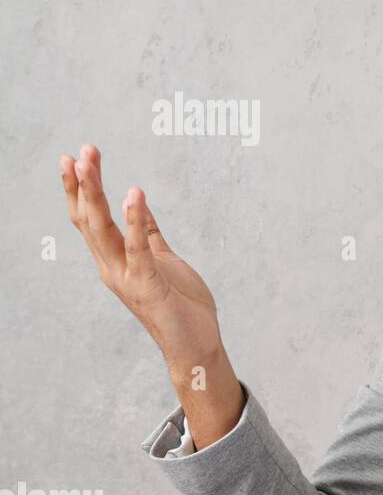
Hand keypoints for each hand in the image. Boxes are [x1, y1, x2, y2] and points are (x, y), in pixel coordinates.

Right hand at [60, 144, 242, 447]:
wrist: (197, 345)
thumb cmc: (180, 304)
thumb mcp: (163, 260)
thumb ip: (151, 235)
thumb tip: (141, 208)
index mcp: (115, 259)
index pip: (89, 218)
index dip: (80, 189)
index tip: (74, 157)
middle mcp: (113, 267)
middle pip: (89, 219)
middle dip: (83, 184)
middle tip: (80, 150)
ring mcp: (128, 278)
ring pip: (103, 231)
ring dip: (98, 195)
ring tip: (92, 164)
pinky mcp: (149, 286)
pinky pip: (139, 250)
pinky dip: (135, 222)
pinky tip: (134, 195)